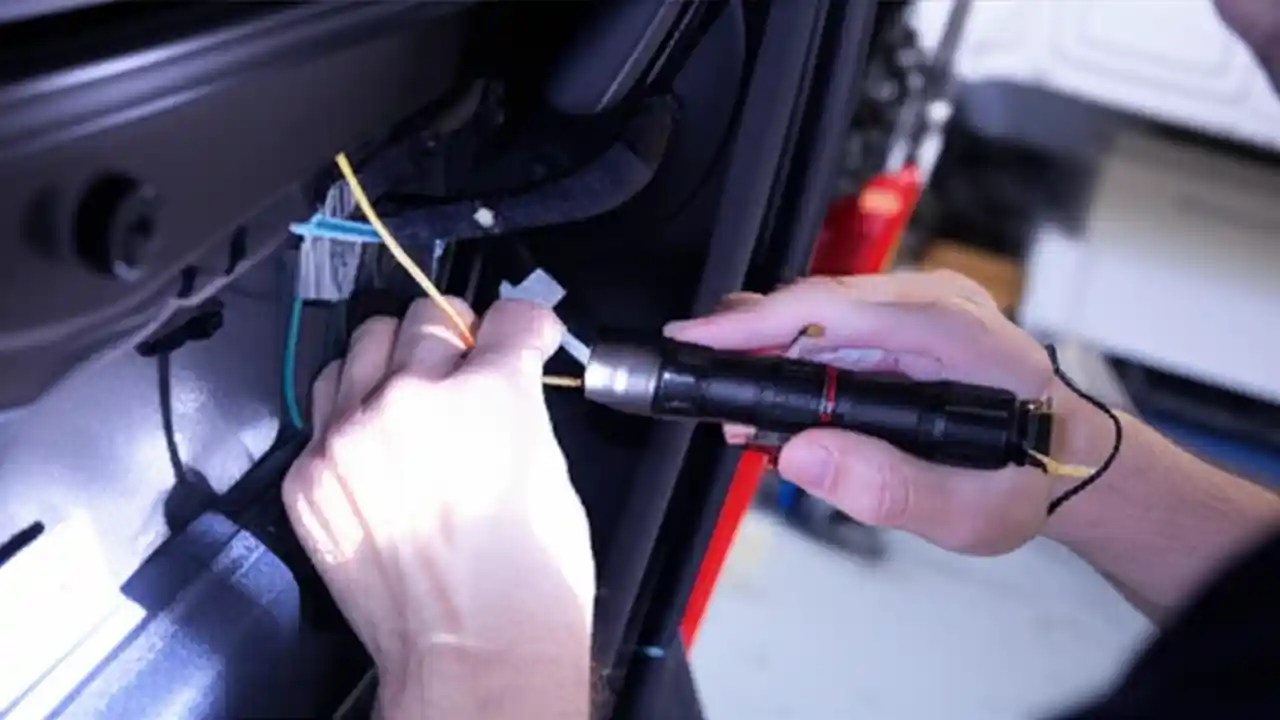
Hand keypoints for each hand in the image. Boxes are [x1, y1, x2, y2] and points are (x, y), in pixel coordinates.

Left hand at [282, 299, 592, 717]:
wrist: (475, 656)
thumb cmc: (528, 584)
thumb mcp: (551, 470)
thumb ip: (516, 406)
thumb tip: (501, 381)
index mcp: (489, 393)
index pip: (508, 316)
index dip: (525, 326)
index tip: (525, 336)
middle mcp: (411, 400)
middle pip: (427, 315)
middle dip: (457, 336)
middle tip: (470, 366)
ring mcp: (350, 436)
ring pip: (362, 345)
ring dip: (394, 360)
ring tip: (413, 396)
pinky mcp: (310, 474)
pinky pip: (324, 412)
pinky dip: (354, 418)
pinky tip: (381, 451)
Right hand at [665, 272, 1105, 554]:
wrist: (1068, 460)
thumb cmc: (1023, 480)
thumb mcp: (968, 512)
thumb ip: (889, 488)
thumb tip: (801, 455)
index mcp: (961, 336)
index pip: (843, 309)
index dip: (761, 321)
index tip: (700, 339)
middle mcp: (938, 304)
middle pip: (820, 302)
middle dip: (749, 342)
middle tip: (704, 392)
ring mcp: (921, 305)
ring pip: (820, 310)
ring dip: (766, 352)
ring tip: (734, 408)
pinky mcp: (904, 318)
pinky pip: (834, 324)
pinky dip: (792, 354)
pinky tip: (770, 392)